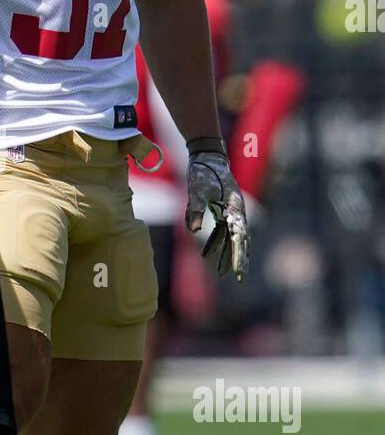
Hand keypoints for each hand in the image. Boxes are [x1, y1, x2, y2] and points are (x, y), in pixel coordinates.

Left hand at [185, 152, 249, 281]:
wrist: (208, 156)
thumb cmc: (204, 172)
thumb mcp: (198, 189)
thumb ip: (195, 209)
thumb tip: (193, 230)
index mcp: (235, 209)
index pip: (239, 237)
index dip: (239, 255)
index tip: (238, 271)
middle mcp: (236, 212)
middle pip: (241, 241)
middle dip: (240, 259)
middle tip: (240, 278)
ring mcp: (231, 212)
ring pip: (232, 238)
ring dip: (228, 254)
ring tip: (224, 274)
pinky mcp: (222, 210)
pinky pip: (221, 231)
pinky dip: (216, 243)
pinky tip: (207, 255)